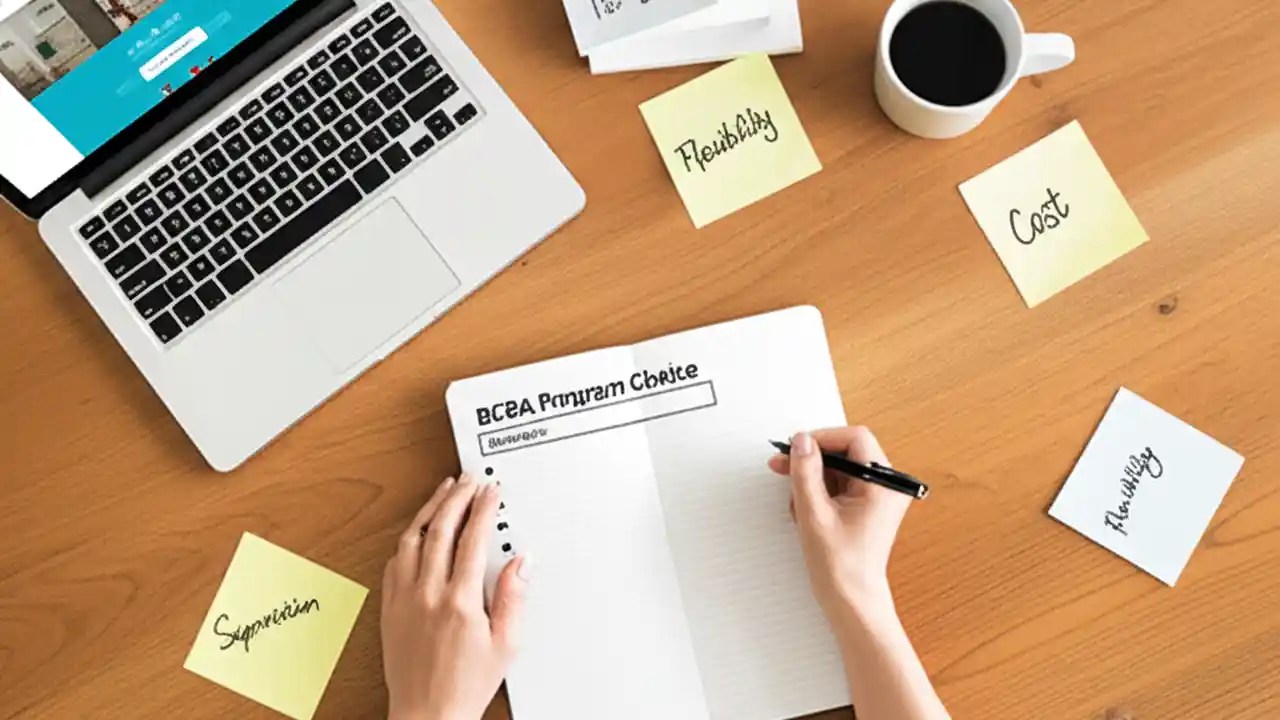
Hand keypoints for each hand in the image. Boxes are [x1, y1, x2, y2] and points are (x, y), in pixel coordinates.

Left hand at [381, 475, 530, 719]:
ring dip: (429, 511)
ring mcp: (404, 600)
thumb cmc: (466, 687)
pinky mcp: (389, 609)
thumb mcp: (506, 645)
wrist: (428, 716)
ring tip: (442, 493)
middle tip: (467, 481)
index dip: (483, 509)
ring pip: (412, 540)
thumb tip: (520, 563)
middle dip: (456, 498)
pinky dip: (407, 539)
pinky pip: (394, 562)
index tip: (490, 492)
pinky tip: (417, 531)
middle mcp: (427, 595)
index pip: (473, 540)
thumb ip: (514, 599)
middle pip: (440, 530)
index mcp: (460, 602)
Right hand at [769, 427, 911, 628]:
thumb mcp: (814, 514)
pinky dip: (818, 493)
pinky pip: (839, 485)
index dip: (822, 439)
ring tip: (799, 505)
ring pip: (838, 468)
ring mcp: (877, 496)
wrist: (851, 600)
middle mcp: (886, 486)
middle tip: (785, 466)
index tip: (797, 448)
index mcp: (883, 485)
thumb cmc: (841, 567)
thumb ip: (806, 472)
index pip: (854, 439)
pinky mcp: (866, 506)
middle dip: (813, 460)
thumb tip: (801, 441)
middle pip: (846, 451)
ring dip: (812, 480)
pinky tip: (807, 513)